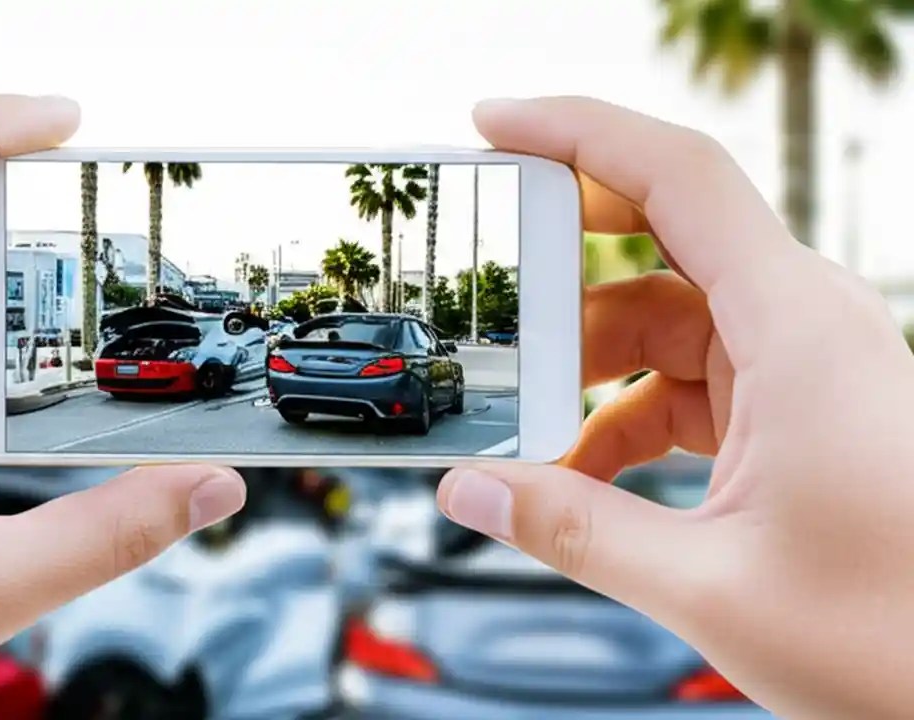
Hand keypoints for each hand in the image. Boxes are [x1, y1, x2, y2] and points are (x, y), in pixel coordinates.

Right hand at [439, 97, 913, 718]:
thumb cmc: (898, 633)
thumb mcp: (710, 586)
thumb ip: (574, 529)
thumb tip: (471, 490)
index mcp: (795, 329)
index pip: (676, 177)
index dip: (577, 133)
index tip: (494, 127)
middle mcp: (802, 325)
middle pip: (654, 251)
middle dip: (558, 284)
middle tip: (482, 315)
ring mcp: (800, 367)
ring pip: (661, 328)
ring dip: (585, 376)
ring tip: (522, 436)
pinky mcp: (794, 412)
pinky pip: (686, 387)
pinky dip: (622, 421)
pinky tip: (577, 478)